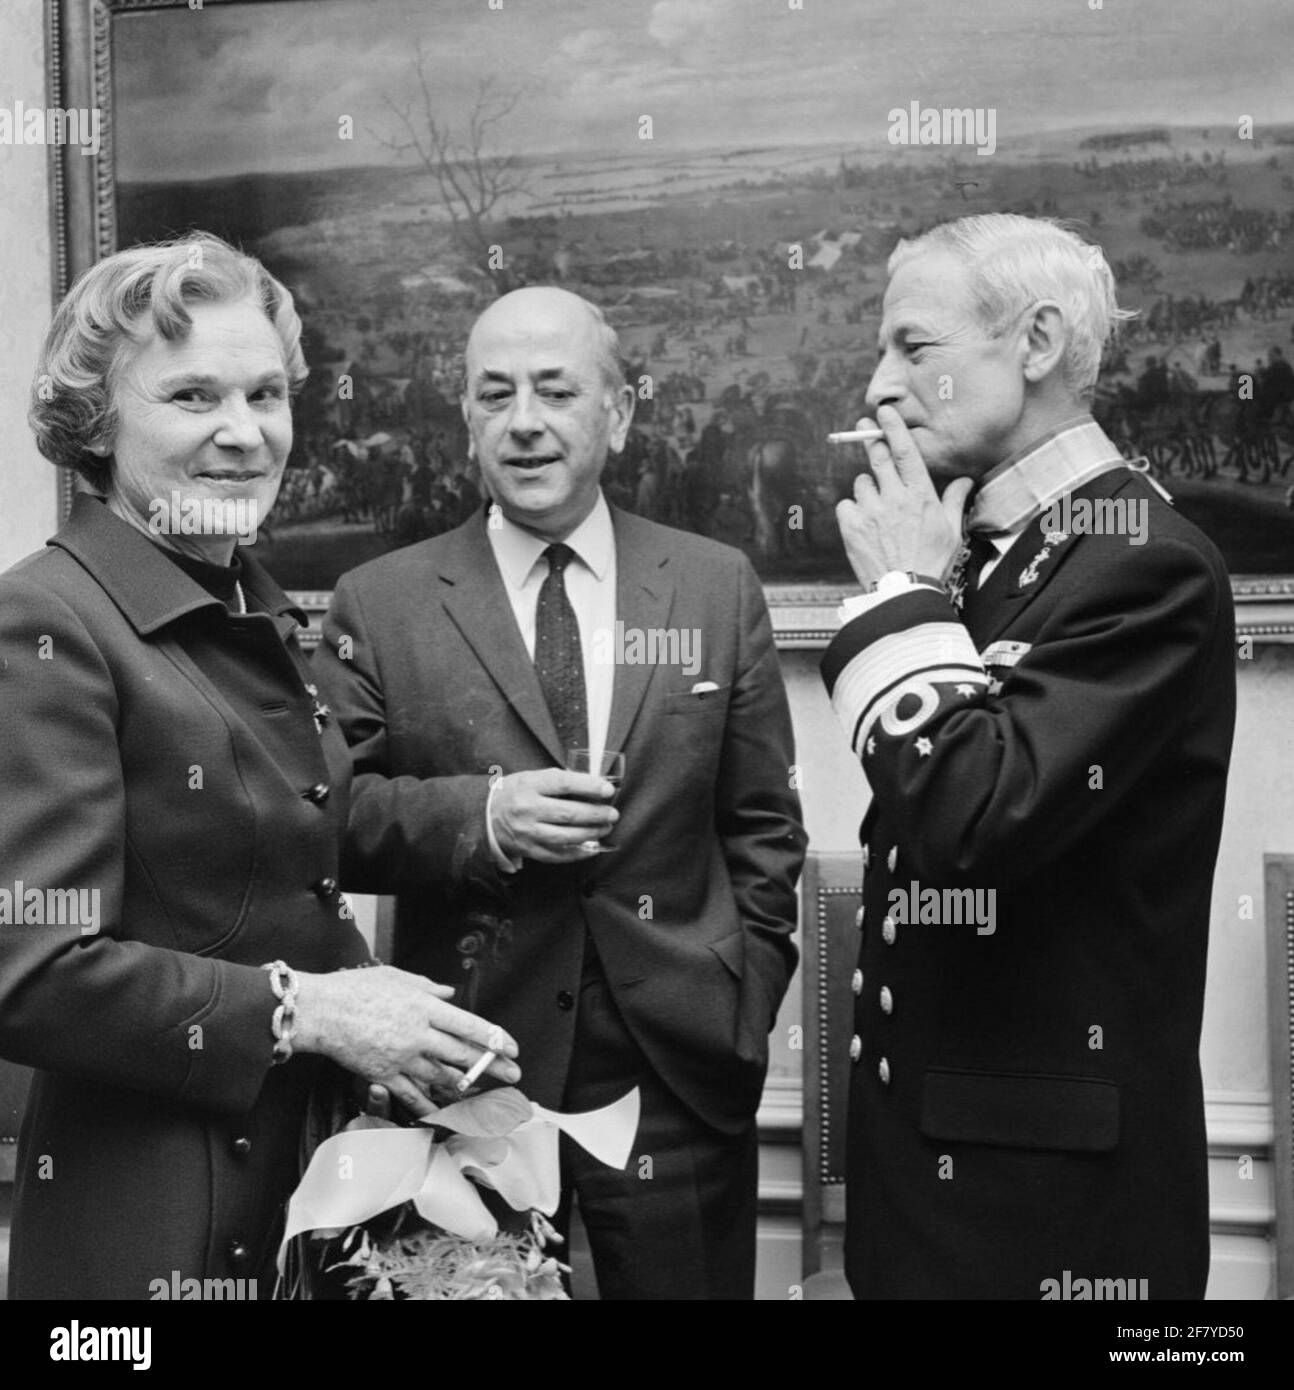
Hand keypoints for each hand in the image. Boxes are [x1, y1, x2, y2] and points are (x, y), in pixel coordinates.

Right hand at [294, 965, 520, 1116]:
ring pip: (442, 1076)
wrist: (321, 1011)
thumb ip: (427, 987)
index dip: (494, 1038)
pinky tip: (446, 1113)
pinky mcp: (384, 1075)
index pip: (469, 1025)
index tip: (512, 1047)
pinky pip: (413, 1095)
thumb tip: (449, 993)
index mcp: (424, 1006)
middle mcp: (418, 1034)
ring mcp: (402, 1057)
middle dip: (492, 1065)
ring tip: (487, 1092)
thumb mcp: (397, 977)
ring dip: (467, 1086)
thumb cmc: (356, 989)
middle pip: (462, 1053)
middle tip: (514, 1073)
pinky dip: (431, 1105)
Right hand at [491, 768, 616, 863]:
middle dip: (596, 814)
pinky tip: (592, 847)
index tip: (608, 789)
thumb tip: (592, 785)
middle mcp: (527, 809)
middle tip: (613, 813)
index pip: (563, 783)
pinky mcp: (529, 849)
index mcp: (529, 785)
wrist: (485, 815)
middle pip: (568, 813)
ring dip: (592, 833)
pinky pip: (558, 854)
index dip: (589, 786)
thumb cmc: (514, 792)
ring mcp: (528, 832)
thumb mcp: (531, 777)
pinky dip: (578, 852)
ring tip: (605, 827)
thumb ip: (557, 780)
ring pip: (566, 836)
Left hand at [835, 405, 973, 588]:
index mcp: (920, 495)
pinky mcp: (851, 526)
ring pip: (862, 483)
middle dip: (870, 439)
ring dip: (867, 489)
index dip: (893, 428)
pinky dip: (852, 510)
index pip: (905, 452)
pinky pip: (846, 505)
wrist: (904, 592)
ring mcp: (870, 511)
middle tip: (864, 428)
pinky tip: (864, 525)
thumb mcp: (951, 531)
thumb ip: (954, 500)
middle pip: (877, 458)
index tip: (884, 412)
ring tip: (878, 512)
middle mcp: (894, 498)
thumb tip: (965, 480)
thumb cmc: (931, 563)